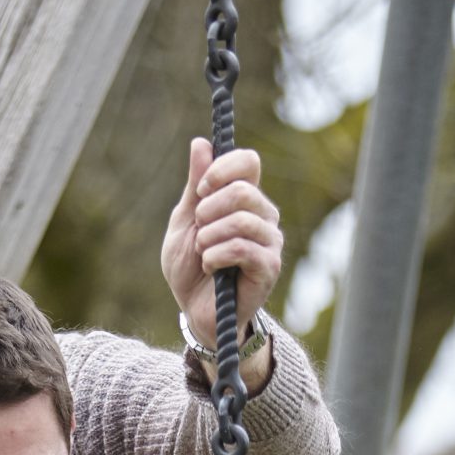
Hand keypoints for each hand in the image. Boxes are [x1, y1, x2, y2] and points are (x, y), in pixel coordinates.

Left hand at [161, 139, 281, 352]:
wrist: (195, 311)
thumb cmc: (191, 268)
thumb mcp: (184, 221)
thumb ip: (195, 185)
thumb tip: (201, 143)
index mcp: (245, 199)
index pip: (248, 162)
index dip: (222, 168)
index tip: (201, 190)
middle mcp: (264, 216)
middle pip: (243, 190)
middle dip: (209, 209)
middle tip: (198, 229)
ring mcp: (270, 242)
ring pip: (242, 220)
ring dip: (210, 235)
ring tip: (202, 251)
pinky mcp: (270, 268)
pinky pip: (243, 248)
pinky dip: (216, 255)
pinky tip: (210, 266)